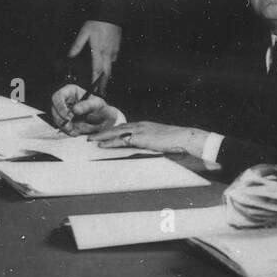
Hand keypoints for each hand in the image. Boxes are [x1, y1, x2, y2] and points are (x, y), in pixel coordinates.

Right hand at [50, 84, 119, 134]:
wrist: (102, 119)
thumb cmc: (99, 107)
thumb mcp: (96, 104)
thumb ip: (86, 105)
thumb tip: (75, 109)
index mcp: (70, 91)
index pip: (58, 97)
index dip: (60, 106)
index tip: (67, 116)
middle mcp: (64, 100)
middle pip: (54, 109)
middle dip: (61, 119)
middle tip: (69, 126)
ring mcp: (62, 111)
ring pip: (56, 119)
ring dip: (64, 126)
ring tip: (73, 129)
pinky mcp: (63, 120)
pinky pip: (60, 126)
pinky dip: (66, 130)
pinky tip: (74, 131)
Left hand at [68, 20, 121, 85]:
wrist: (111, 16)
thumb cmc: (97, 23)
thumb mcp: (84, 33)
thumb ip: (77, 45)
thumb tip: (71, 55)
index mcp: (98, 50)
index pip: (97, 68)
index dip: (95, 79)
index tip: (94, 87)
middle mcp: (107, 53)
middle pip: (106, 71)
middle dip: (104, 82)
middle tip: (102, 90)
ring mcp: (113, 50)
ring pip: (110, 65)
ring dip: (106, 73)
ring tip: (103, 81)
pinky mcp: (117, 47)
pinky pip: (113, 58)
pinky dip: (109, 63)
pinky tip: (106, 63)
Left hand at [90, 121, 205, 157]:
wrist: (185, 138)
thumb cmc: (177, 142)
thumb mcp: (161, 142)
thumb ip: (152, 144)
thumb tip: (147, 151)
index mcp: (146, 126)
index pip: (125, 127)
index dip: (113, 131)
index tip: (104, 134)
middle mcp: (141, 125)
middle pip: (117, 128)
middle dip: (103, 132)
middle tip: (90, 136)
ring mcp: (140, 130)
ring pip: (116, 132)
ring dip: (102, 136)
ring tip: (91, 140)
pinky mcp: (140, 138)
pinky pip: (121, 140)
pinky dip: (109, 142)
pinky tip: (101, 145)